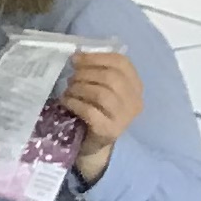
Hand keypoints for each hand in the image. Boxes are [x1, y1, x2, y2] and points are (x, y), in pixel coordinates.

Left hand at [62, 48, 142, 181]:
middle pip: (112, 78)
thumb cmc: (96, 111)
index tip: (76, 58)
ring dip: (80, 88)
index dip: (97, 57)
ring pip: (102, 94)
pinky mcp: (109, 131)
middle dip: (86, 73)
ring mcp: (124, 118)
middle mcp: (134, 101)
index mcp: (135, 86)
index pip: (122, 63)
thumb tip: (77, 55)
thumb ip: (96, 72)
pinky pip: (91, 112)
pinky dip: (75, 103)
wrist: (94, 144)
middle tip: (71, 77)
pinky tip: (66, 101)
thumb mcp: (101, 89)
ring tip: (68, 90)